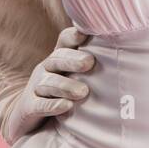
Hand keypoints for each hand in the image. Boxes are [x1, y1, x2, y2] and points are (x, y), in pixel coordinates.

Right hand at [0, 26, 94, 145]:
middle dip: (72, 60)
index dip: (73, 35)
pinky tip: (66, 106)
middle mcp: (45, 68)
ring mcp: (35, 87)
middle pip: (56, 59)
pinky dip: (52, 106)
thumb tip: (120, 48)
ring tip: (83, 92)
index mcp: (58, 57)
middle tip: (90, 62)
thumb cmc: (59, 90)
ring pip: (49, 82)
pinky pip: (39, 105)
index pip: (64, 40)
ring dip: (66, 86)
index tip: (85, 33)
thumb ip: (88, 62)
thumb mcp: (72, 73)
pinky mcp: (29, 106)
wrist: (28, 114)